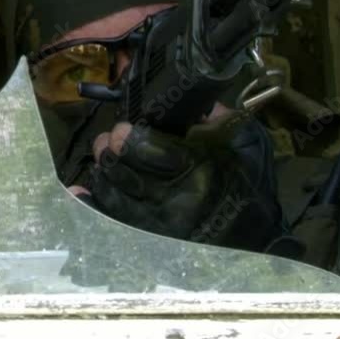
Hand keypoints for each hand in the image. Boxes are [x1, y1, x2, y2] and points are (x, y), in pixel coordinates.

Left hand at [72, 108, 288, 252]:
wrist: (258, 234)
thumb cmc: (251, 180)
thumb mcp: (245, 137)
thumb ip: (217, 115)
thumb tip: (187, 99)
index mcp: (197, 167)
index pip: (146, 147)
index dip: (128, 135)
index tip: (122, 128)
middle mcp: (174, 198)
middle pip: (123, 169)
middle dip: (108, 150)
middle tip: (107, 140)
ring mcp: (160, 223)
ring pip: (114, 193)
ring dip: (102, 171)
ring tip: (103, 158)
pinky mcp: (154, 238)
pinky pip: (114, 220)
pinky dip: (94, 203)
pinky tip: (81, 191)